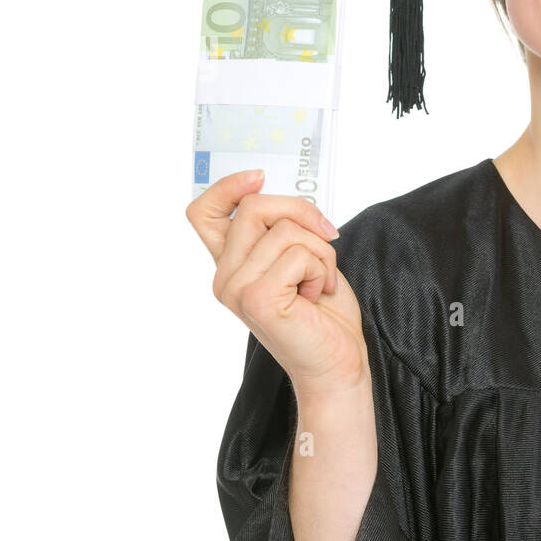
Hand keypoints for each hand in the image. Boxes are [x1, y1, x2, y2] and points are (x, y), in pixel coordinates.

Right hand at [186, 170, 368, 398]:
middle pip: (256, 207)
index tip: (259, 177)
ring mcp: (237, 289)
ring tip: (320, 281)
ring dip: (321, 250)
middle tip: (328, 237)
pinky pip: (300, 254)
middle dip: (303, 213)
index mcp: (230, 264)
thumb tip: (281, 195)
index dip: (228, 187)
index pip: (203, 213)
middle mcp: (225, 277)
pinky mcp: (258, 298)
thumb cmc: (322, 312)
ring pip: (284, 229)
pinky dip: (322, 269)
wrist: (337, 362)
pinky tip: (317, 295)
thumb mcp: (299, 257)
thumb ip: (280, 229)